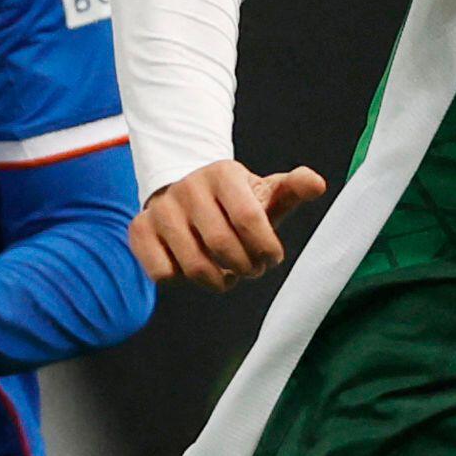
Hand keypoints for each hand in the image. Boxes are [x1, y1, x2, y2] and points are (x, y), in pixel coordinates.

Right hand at [130, 159, 329, 288]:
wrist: (186, 193)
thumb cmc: (236, 202)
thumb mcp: (265, 193)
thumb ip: (292, 189)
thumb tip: (317, 183)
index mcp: (223, 174)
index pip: (250, 219)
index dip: (266, 249)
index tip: (271, 258)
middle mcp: (188, 187)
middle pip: (223, 247)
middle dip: (245, 268)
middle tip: (250, 269)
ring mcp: (161, 209)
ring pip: (194, 266)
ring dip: (218, 281)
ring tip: (226, 274)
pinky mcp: (139, 230)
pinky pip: (163, 273)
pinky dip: (182, 280)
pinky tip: (192, 266)